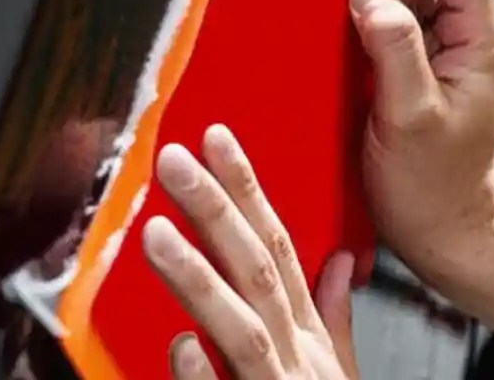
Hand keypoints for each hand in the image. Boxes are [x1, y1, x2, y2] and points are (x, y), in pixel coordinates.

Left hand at [142, 125, 357, 378]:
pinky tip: (179, 343)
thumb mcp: (337, 369)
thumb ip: (332, 314)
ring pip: (241, 329)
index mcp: (306, 333)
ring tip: (155, 234)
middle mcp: (293, 353)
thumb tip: (338, 259)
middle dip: (217, 212)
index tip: (214, 138)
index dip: (247, 191)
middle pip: (256, 271)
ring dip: (201, 281)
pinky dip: (203, 375)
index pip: (277, 246)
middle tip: (172, 160)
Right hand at [344, 0, 493, 283]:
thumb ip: (393, 48)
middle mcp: (468, 32)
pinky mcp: (417, 57)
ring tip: (348, 19)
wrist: (443, 228)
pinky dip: (367, 13)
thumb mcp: (410, 117)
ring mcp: (443, 43)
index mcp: (482, 37)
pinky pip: (392, 12)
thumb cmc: (435, 187)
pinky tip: (350, 35)